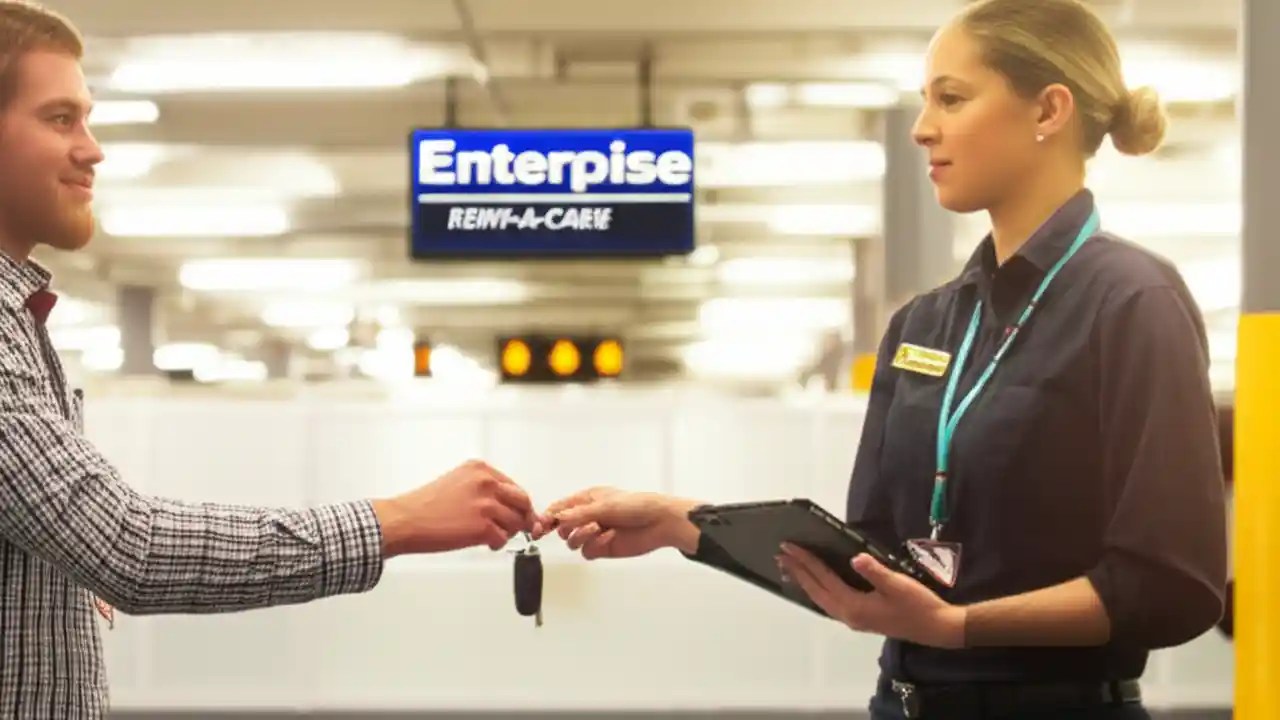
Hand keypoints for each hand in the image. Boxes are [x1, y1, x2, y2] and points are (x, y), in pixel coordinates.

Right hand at [372, 460, 543, 556]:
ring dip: (508, 533)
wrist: (404, 520)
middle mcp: (486, 482)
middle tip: (521, 528)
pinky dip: (497, 544)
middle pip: (522, 501)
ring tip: (492, 536)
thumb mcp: (457, 484)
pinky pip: (503, 538)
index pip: (514, 486)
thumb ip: (483, 490)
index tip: (522, 513)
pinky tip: (486, 543)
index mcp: (480, 469)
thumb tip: (508, 506)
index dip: (520, 503)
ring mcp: (486, 504)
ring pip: (517, 522)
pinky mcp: (483, 526)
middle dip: (523, 517)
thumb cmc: (424, 506)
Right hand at [544, 487, 701, 558]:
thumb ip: (578, 514)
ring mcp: (595, 532)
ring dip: (581, 536)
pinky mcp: (603, 547)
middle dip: (565, 528)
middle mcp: (588, 515)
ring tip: (596, 530)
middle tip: (571, 528)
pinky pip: (587, 552)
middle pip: (562, 527)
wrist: (659, 523)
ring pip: (572, 541)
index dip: (548, 516)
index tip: (541, 526)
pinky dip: (595, 546)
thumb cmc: (637, 505)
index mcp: (587, 499)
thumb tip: (557, 518)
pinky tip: (609, 538)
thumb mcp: (604, 505)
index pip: (560, 508)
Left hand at [777, 544, 965, 649]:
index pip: (823, 579)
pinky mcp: (859, 619)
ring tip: (790, 567)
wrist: (936, 628)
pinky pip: (830, 603)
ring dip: (805, 582)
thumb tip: (855, 558)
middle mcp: (848, 615)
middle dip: (798, 571)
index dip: (806, 562)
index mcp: (854, 606)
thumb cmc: (918, 605)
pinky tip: (816, 584)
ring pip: (820, 599)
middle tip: (781, 554)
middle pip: (815, 590)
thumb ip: (874, 571)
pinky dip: (818, 591)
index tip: (789, 548)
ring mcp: (853, 619)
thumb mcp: (897, 585)